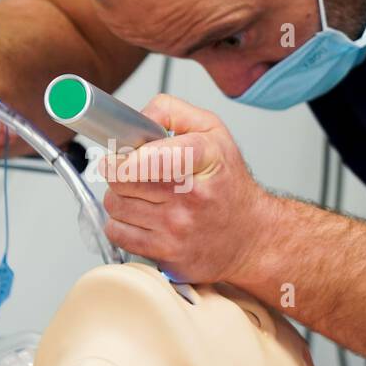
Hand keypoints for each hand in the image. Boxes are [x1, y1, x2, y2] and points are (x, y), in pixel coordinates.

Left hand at [100, 94, 274, 283]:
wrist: (250, 236)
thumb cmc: (228, 184)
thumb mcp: (212, 131)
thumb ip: (171, 111)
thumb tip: (134, 120)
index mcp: (205, 159)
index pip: (154, 156)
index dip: (128, 155)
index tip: (123, 154)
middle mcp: (192, 195)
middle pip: (123, 178)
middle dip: (118, 170)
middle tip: (129, 171)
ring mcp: (178, 228)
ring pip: (115, 204)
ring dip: (119, 197)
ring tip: (140, 194)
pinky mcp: (166, 254)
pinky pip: (117, 233)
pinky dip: (120, 224)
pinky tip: (140, 218)